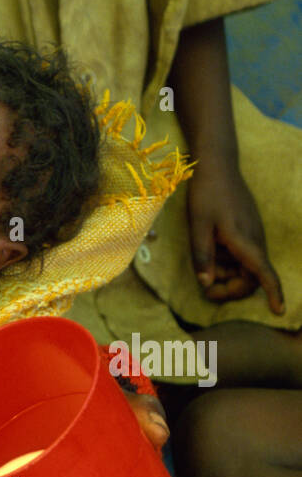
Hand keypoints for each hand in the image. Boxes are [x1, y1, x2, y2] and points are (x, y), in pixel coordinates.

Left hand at [186, 158, 283, 313]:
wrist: (218, 165)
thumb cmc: (206, 194)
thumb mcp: (198, 224)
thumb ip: (201, 255)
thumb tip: (206, 284)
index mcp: (245, 241)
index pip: (264, 273)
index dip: (274, 293)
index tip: (279, 311)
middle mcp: (255, 240)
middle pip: (251, 277)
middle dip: (231, 288)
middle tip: (206, 288)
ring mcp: (253, 234)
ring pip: (246, 266)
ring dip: (227, 272)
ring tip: (204, 259)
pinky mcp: (248, 230)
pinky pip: (242, 254)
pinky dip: (228, 259)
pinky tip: (212, 246)